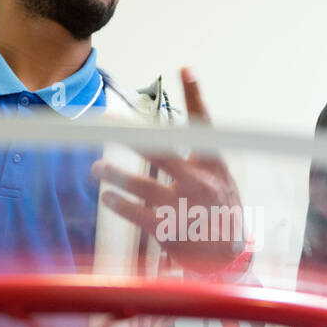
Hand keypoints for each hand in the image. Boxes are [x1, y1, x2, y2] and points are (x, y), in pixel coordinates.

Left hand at [91, 69, 247, 275]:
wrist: (230, 257)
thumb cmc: (221, 211)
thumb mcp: (221, 178)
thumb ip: (200, 154)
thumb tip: (180, 128)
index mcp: (212, 166)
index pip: (204, 125)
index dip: (196, 96)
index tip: (185, 69)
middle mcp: (198, 182)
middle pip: (161, 151)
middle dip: (132, 135)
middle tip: (108, 120)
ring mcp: (182, 207)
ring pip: (141, 184)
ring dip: (114, 175)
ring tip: (96, 169)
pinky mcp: (168, 230)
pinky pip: (136, 213)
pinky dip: (119, 204)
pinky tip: (107, 197)